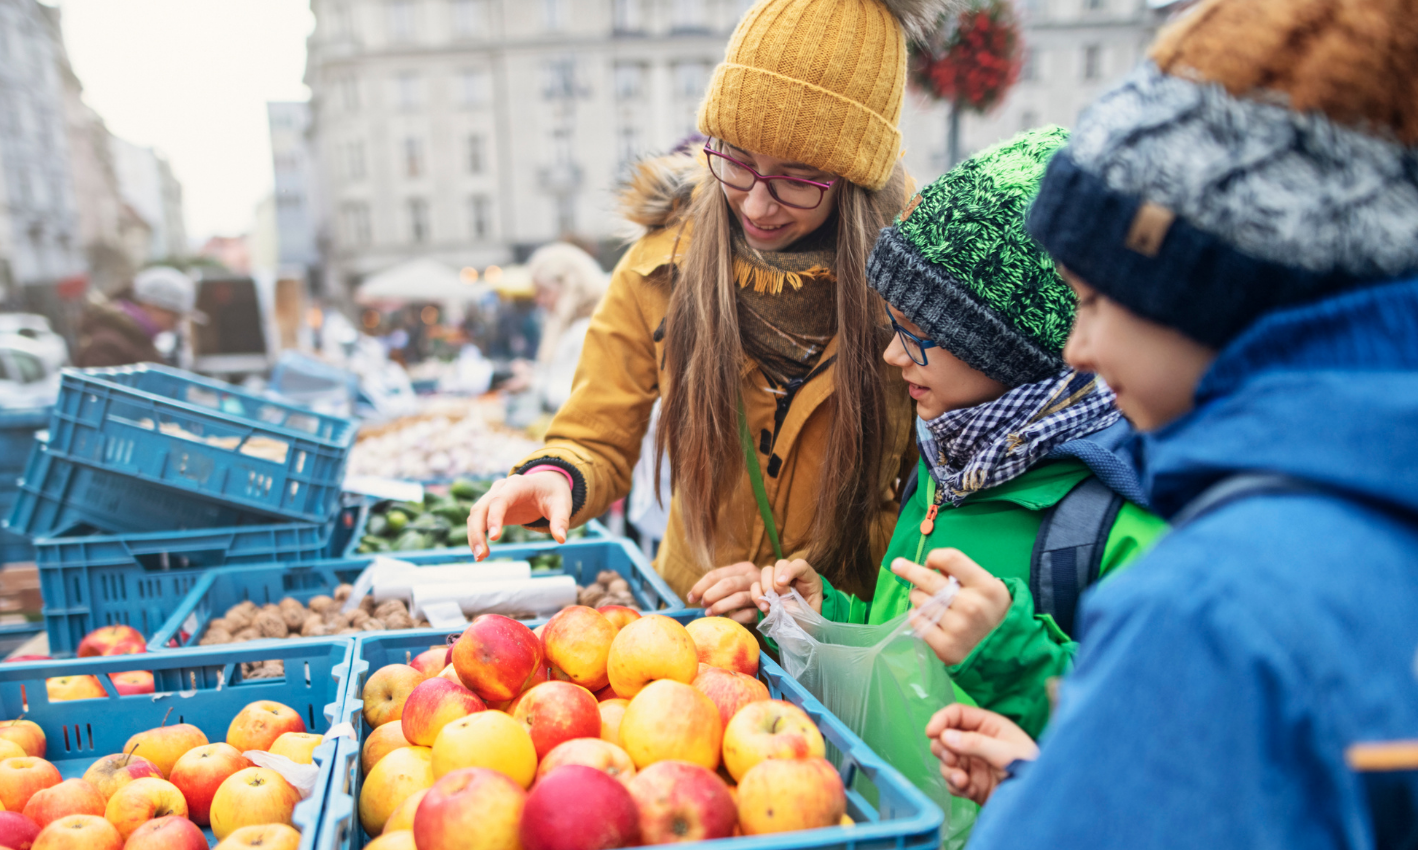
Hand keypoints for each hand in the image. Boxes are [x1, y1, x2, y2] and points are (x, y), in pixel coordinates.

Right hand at [466, 472, 571, 558]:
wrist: (547, 484)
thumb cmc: (553, 494)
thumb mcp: (562, 504)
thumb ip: (561, 520)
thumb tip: (560, 539)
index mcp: (518, 484)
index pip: (500, 500)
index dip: (495, 517)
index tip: (495, 537)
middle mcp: (500, 488)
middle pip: (481, 508)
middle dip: (477, 532)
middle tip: (481, 555)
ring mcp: (493, 497)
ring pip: (475, 515)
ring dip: (474, 536)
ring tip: (480, 557)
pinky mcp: (491, 508)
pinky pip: (478, 521)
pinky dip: (476, 536)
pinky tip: (482, 553)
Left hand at [686, 562, 760, 624]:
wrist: (778, 601)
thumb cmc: (748, 591)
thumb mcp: (735, 582)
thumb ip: (717, 584)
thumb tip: (692, 595)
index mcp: (742, 568)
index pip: (716, 574)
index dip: (700, 586)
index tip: (691, 597)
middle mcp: (752, 576)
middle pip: (727, 584)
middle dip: (711, 595)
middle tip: (703, 604)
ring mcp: (761, 592)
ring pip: (738, 598)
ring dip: (721, 606)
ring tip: (710, 613)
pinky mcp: (766, 607)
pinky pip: (748, 613)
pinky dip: (736, 617)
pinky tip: (729, 619)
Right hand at [751, 559, 823, 613]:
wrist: (801, 625)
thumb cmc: (808, 615)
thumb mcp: (810, 613)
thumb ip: (798, 608)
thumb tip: (783, 604)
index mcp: (808, 577)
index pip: (799, 565)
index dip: (789, 570)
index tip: (781, 583)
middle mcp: (792, 574)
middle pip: (780, 564)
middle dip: (777, 582)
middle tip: (781, 598)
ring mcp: (777, 579)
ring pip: (766, 571)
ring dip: (766, 587)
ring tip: (772, 603)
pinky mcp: (765, 587)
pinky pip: (755, 584)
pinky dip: (757, 595)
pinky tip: (764, 607)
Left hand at [892, 548, 1010, 664]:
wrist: (1004, 653)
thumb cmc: (990, 613)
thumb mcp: (987, 588)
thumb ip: (963, 574)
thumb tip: (930, 565)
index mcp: (986, 587)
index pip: (951, 559)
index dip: (935, 557)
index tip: (929, 562)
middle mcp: (972, 606)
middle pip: (929, 579)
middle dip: (909, 570)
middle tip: (897, 564)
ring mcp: (958, 628)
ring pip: (919, 600)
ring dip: (918, 597)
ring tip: (930, 602)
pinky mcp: (946, 646)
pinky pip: (917, 620)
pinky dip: (917, 615)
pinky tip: (928, 617)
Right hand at [925, 704, 1037, 805]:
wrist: (1038, 801)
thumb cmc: (1029, 768)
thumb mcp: (1005, 752)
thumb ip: (975, 743)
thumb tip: (945, 736)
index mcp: (988, 726)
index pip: (957, 714)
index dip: (942, 720)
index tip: (931, 732)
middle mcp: (977, 742)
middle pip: (945, 737)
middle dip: (943, 749)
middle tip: (951, 759)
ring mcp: (973, 763)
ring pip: (946, 761)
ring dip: (949, 771)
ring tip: (963, 781)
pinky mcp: (971, 783)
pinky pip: (951, 781)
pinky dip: (956, 786)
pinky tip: (969, 790)